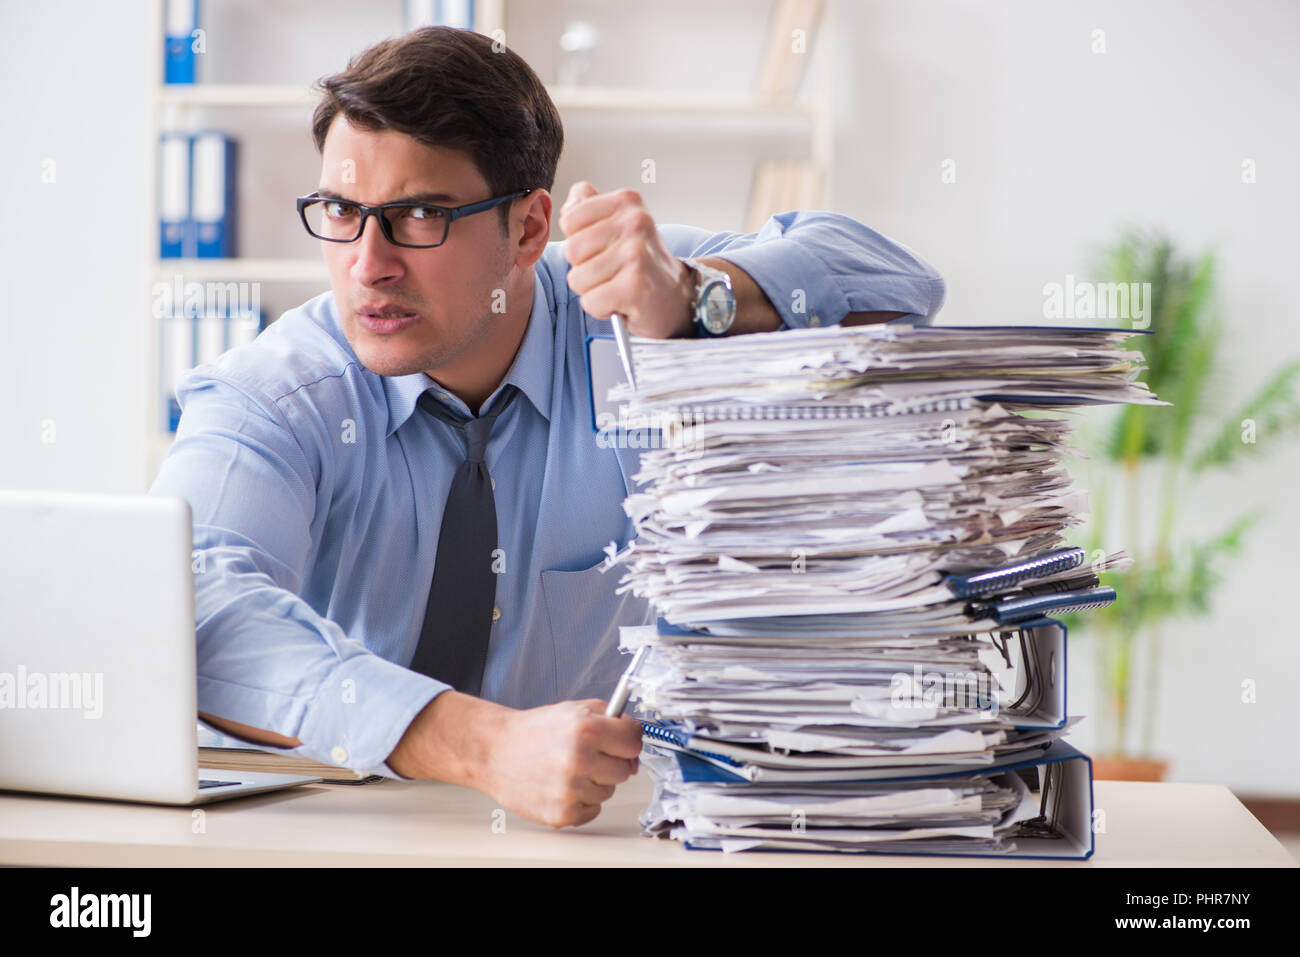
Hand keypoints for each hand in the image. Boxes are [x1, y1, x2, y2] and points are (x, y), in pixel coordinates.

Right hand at [483, 698, 642, 827]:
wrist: (495, 752)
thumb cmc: (533, 732)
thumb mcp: (574, 709)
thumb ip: (610, 718)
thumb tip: (635, 741)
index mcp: (586, 730)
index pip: (634, 741)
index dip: (628, 740)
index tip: (623, 741)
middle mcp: (580, 760)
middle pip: (626, 769)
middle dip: (611, 761)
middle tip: (588, 754)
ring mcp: (571, 790)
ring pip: (609, 791)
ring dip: (595, 782)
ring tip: (569, 769)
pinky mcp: (562, 813)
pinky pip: (593, 810)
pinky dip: (582, 800)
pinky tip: (562, 785)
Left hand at [558, 182, 695, 338]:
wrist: (677, 297)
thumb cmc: (641, 263)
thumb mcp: (618, 224)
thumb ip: (587, 207)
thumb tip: (567, 205)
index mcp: (627, 200)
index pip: (569, 220)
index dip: (579, 241)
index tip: (605, 249)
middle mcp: (635, 222)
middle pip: (571, 250)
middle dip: (584, 268)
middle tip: (612, 272)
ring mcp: (637, 254)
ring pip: (577, 278)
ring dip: (592, 290)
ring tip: (617, 286)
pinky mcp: (635, 287)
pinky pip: (590, 301)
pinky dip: (601, 309)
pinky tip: (621, 302)